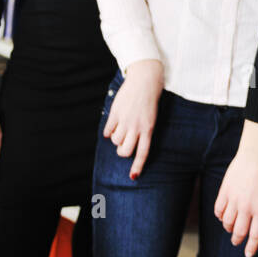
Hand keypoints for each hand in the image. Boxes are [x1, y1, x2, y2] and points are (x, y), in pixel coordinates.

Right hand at [103, 60, 162, 179]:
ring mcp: (125, 120)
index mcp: (148, 129)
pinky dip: (108, 130)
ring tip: (120, 128)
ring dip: (115, 138)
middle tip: (123, 144)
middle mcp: (137, 127)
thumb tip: (128, 144)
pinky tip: (113, 124)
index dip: (137, 165)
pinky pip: (108, 130)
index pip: (143, 152)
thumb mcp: (150, 118)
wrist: (145, 80)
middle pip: (124, 151)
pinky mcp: (116, 113)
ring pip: (115, 141)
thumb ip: (142, 131)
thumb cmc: (149, 100)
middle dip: (121, 151)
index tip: (133, 176)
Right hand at [214, 144, 257, 256]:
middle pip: (239, 232)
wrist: (255, 157)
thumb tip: (254, 227)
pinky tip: (223, 215)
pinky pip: (218, 210)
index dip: (251, 248)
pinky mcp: (224, 192)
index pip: (255, 235)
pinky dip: (220, 216)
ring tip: (230, 227)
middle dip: (237, 240)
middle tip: (236, 241)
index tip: (247, 255)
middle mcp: (247, 207)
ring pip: (227, 223)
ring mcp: (234, 200)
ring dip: (228, 228)